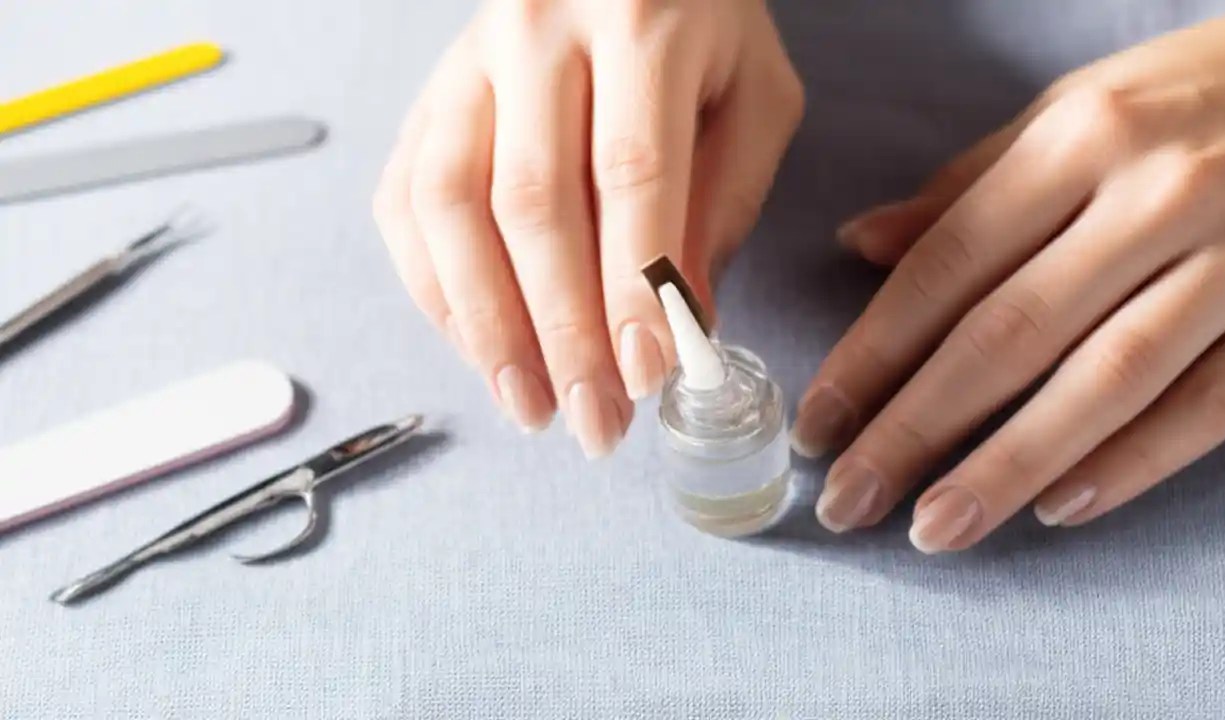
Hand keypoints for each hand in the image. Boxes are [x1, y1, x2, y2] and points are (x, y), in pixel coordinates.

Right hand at [374, 0, 802, 457]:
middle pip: (532, 202)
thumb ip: (723, 204)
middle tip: (592, 421)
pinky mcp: (428, 95)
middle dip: (561, 332)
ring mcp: (465, 60)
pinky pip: (407, 201)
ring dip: (485, 324)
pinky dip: (438, 288)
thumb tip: (682, 327)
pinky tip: (481, 347)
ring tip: (528, 405)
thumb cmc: (705, 26)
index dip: (635, 285)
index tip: (646, 374)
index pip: (631, 173)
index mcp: (640, 21)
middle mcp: (536, 28)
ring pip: (448, 205)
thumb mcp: (753, 99)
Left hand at [793, 6, 1224, 550]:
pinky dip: (1134, 462)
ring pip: (1105, 382)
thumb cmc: (1205, 90)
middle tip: (847, 500)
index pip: (949, 264)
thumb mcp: (1081, 106)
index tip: (818, 424)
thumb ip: (968, 185)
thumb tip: (860, 244)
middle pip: (1010, 334)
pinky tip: (1060, 507)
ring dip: (1009, 464)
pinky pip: (1210, 404)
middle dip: (915, 428)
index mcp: (1082, 136)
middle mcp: (1155, 196)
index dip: (873, 353)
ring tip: (935, 528)